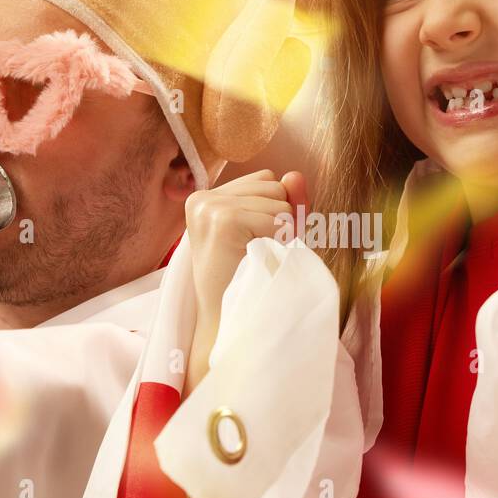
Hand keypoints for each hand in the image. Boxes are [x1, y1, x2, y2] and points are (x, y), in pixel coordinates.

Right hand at [185, 169, 308, 332]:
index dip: (275, 211)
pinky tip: (254, 258)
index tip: (254, 241)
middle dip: (278, 219)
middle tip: (255, 252)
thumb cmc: (249, 280)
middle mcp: (202, 197)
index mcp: (206, 197)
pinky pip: (277, 218)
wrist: (226, 322)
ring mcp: (209, 207)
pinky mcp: (222, 219)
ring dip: (279, 232)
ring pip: (278, 199)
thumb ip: (285, 202)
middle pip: (273, 184)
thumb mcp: (268, 232)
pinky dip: (278, 241)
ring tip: (253, 256)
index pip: (266, 178)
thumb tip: (296, 175)